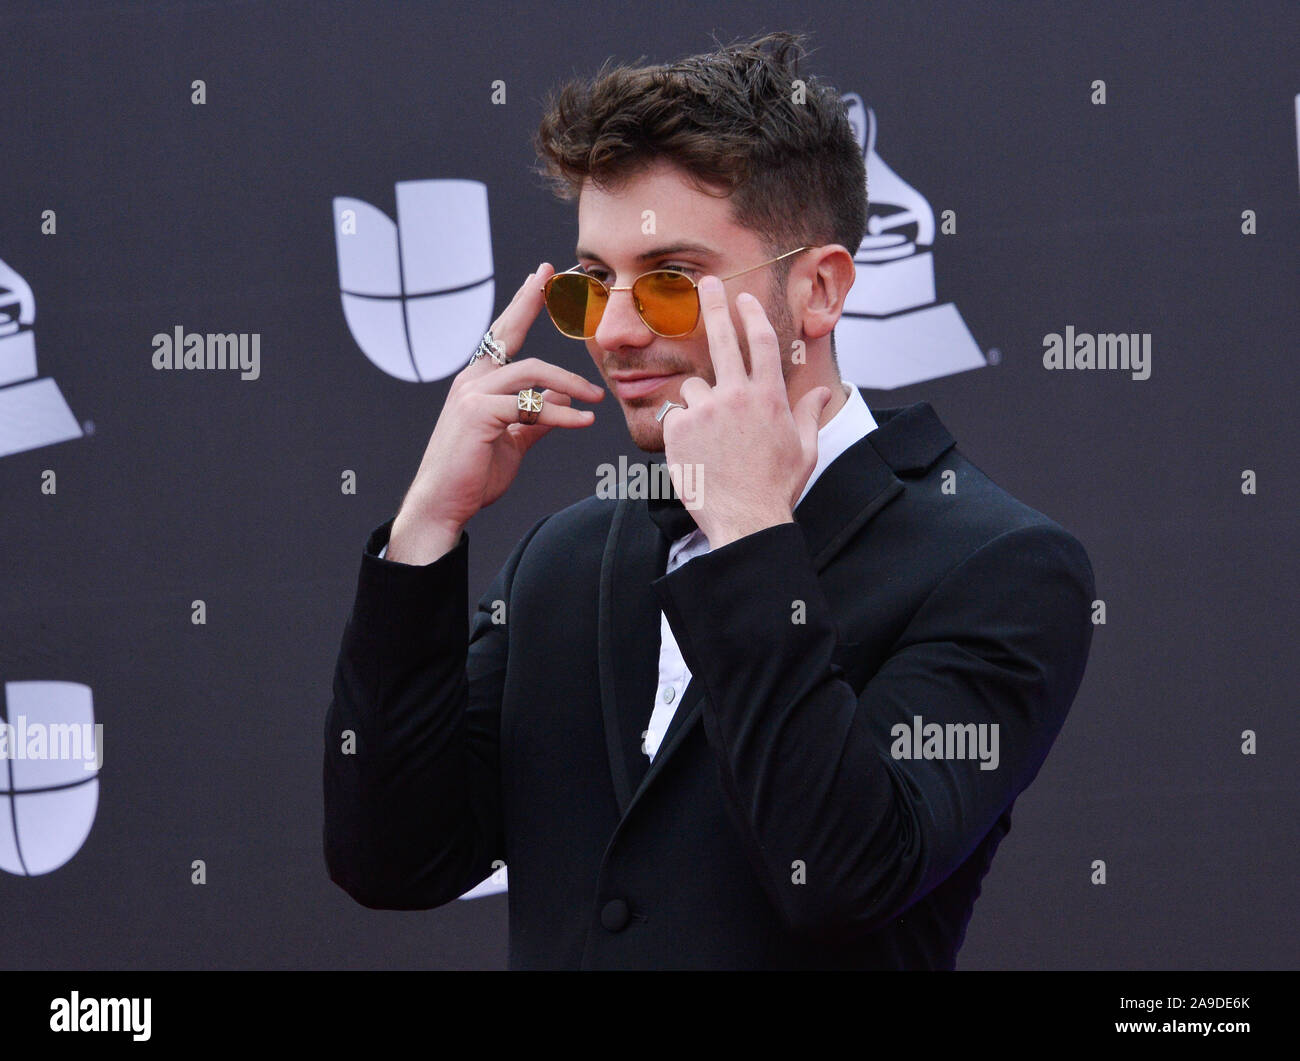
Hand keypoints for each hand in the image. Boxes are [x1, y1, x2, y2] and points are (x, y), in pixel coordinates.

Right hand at [387, 263, 604, 563]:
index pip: (502, 336)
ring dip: (570, 383)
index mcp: (477, 382)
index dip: (522, 305)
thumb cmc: (473, 474)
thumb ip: (536, 419)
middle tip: (554, 281)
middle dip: (531, 304)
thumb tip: (562, 402)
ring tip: (595, 397)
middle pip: (510, 335)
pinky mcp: (479, 414)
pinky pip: (532, 407)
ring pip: (532, 373)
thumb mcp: (513, 441)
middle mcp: (471, 381)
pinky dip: (562, 416)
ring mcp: (472, 395)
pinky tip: (583, 422)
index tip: (539, 278)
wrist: (444, 504)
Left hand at [662, 276, 831, 548]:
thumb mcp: (804, 450)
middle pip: (722, 339)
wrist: (745, 519)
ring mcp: (706, 411)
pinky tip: (696, 453)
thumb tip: (825, 391)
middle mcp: (737, 397)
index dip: (752, 315)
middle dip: (714, 306)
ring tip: (711, 441)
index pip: (761, 342)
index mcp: (769, 398)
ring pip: (694, 388)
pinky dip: (683, 429)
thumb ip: (808, 413)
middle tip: (706, 284)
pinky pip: (677, 416)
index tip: (743, 298)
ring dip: (700, 404)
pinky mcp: (679, 429)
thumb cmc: (777, 488)